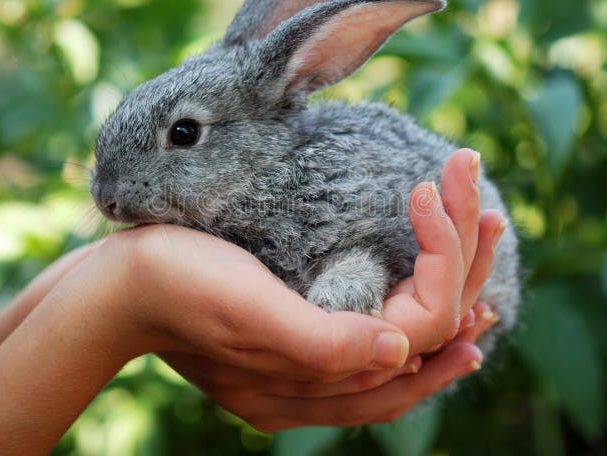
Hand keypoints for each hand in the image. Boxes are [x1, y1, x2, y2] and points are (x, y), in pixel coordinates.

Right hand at [95, 147, 506, 428]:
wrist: (113, 286)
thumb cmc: (176, 285)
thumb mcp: (249, 312)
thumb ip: (325, 345)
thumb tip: (404, 353)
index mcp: (301, 391)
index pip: (404, 356)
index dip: (449, 299)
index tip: (466, 228)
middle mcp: (308, 391)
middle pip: (411, 352)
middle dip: (460, 283)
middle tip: (492, 215)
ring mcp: (298, 372)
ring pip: (395, 346)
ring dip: (442, 295)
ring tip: (479, 241)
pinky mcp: (288, 345)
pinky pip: (367, 339)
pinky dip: (405, 309)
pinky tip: (423, 283)